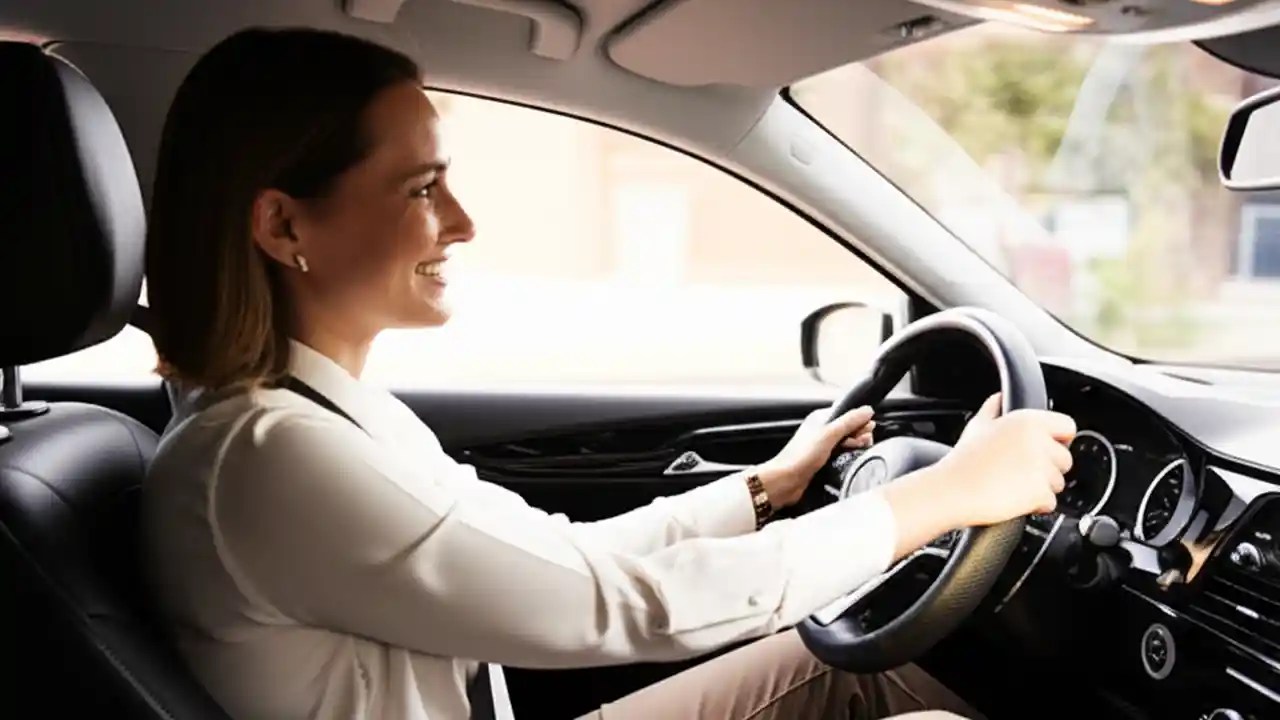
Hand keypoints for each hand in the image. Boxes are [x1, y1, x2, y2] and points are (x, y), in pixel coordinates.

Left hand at [757, 405, 874, 508]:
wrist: (786, 480)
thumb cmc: (801, 456)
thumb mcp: (829, 434)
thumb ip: (849, 421)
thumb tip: (867, 410)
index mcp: (821, 418)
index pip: (847, 413)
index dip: (860, 421)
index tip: (867, 430)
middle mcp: (821, 430)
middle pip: (849, 429)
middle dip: (859, 435)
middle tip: (861, 443)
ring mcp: (823, 446)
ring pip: (847, 443)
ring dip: (855, 447)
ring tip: (857, 451)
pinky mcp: (824, 461)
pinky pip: (842, 456)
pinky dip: (849, 458)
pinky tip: (850, 461)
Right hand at [934, 393, 1075, 524]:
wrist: (951, 491)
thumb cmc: (962, 461)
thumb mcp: (976, 427)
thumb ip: (993, 408)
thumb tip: (999, 398)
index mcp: (1027, 421)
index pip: (1067, 427)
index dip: (1058, 440)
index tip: (1046, 450)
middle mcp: (1038, 440)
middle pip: (1064, 459)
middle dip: (1047, 469)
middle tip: (1020, 473)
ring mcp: (1041, 467)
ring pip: (1058, 483)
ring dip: (1041, 488)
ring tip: (1013, 486)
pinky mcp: (1040, 492)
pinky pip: (1050, 502)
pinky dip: (1036, 506)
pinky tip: (1014, 499)